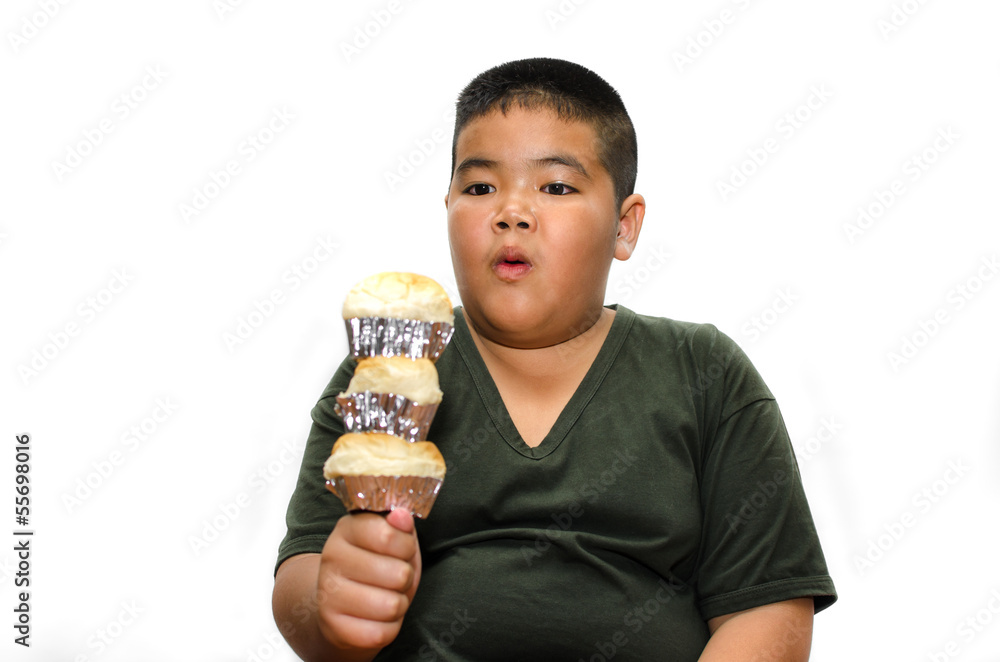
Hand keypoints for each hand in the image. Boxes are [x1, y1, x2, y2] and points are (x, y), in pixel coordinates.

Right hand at [316, 509, 421, 652]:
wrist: (342, 601)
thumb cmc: (375, 565)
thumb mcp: (393, 539)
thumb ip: (400, 525)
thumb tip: (401, 516)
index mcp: (346, 529)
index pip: (388, 535)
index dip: (406, 546)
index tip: (401, 549)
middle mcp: (331, 558)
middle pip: (398, 574)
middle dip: (405, 579)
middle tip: (393, 577)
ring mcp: (327, 593)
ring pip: (391, 606)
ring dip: (398, 604)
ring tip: (385, 596)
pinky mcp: (332, 626)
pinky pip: (380, 633)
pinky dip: (388, 628)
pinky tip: (375, 617)